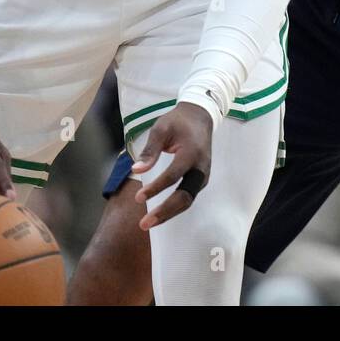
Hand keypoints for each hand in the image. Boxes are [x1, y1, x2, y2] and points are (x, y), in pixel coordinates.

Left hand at [131, 102, 212, 227]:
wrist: (200, 117)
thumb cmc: (178, 122)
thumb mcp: (161, 130)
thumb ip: (150, 151)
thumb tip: (136, 170)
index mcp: (192, 153)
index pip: (173, 175)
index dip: (156, 188)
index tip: (138, 197)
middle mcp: (201, 167)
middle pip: (184, 196)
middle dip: (165, 211)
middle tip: (144, 223)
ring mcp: (203, 175)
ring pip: (188, 200)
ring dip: (169, 214)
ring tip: (149, 223)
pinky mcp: (201, 179)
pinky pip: (188, 197)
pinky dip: (175, 207)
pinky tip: (160, 214)